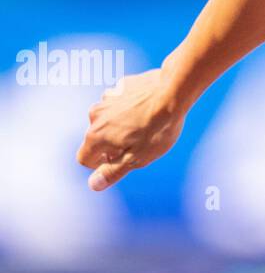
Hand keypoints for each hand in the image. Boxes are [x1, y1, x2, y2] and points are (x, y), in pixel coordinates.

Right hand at [76, 69, 183, 189]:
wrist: (172, 92)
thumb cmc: (157, 129)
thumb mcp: (137, 158)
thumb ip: (113, 171)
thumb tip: (93, 185)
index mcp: (96, 136)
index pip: (84, 159)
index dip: (101, 165)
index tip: (120, 161)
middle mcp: (95, 116)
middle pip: (97, 139)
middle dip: (112, 145)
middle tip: (139, 144)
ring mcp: (106, 98)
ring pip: (108, 120)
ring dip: (121, 126)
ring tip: (146, 125)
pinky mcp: (119, 87)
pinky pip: (119, 104)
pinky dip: (129, 109)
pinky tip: (148, 110)